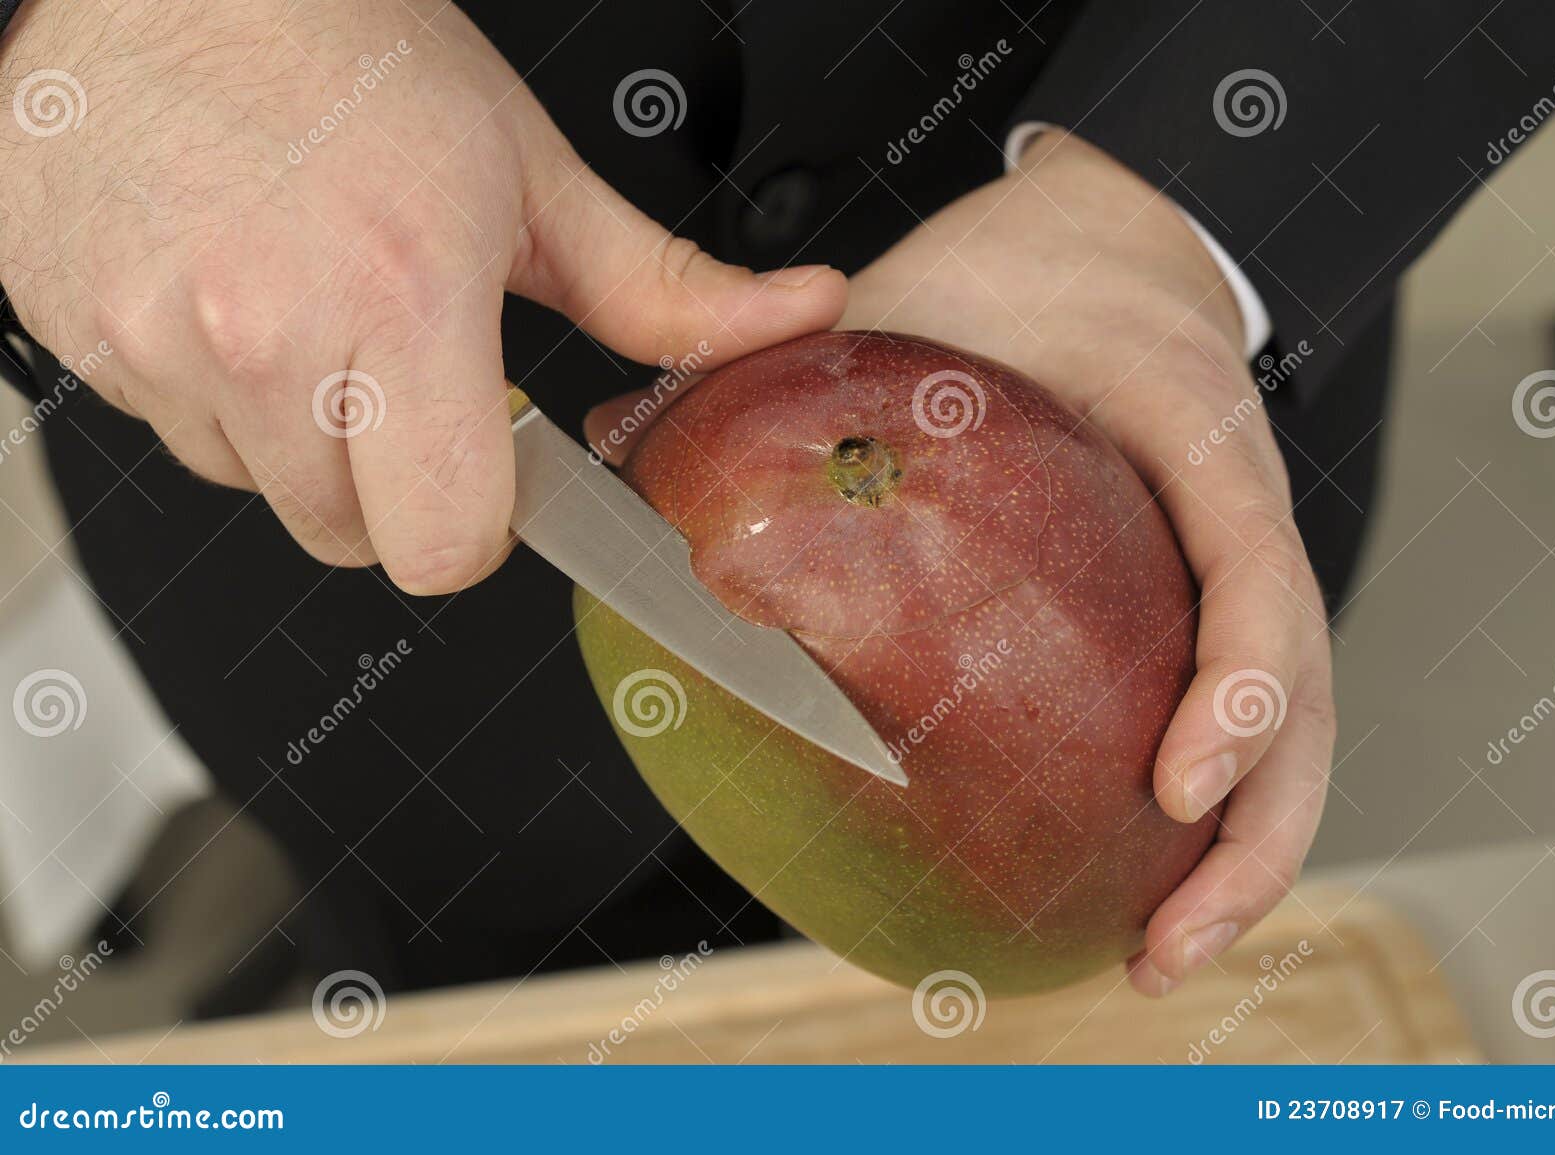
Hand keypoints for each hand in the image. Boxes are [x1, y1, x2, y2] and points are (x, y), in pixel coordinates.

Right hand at [0, 0, 843, 592]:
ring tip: (307, 308)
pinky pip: (173, 435)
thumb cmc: (352, 55)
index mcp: (402, 300)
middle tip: (394, 365)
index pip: (444, 547)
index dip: (477, 522)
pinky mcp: (83, 338)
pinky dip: (213, 393)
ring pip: (260, 489)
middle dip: (391, 481)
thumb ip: (666, 290)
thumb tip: (800, 315)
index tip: (479, 460)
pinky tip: (230, 291)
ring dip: (298, 434)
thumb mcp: (533, 175)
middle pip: (353, 538)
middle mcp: (265, 336)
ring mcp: (157, 342)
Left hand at [838, 131, 1333, 995]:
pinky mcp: (1195, 605)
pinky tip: (1122, 876)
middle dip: (1251, 839)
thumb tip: (620, 432)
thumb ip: (799, 363)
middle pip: (1302, 697)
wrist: (1101, 251)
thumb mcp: (921, 303)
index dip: (1237, 685)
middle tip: (1161, 947)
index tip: (1173, 785)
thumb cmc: (1016, 280)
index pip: (1253, 568)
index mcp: (1191, 434)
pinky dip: (1198, 809)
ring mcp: (1226, 571)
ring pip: (1285, 732)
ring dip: (1237, 859)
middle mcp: (1234, 520)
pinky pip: (1219, 711)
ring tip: (1154, 957)